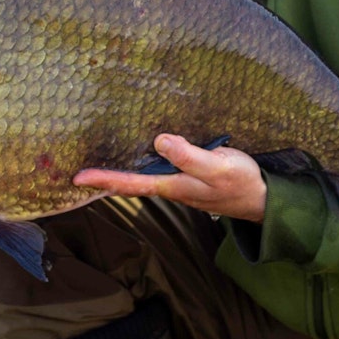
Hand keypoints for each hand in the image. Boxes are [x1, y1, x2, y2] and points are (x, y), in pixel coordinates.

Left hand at [73, 133, 266, 222]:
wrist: (262, 197)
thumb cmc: (240, 182)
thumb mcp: (217, 166)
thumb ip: (189, 156)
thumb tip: (159, 141)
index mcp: (173, 186)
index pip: (131, 184)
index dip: (105, 179)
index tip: (78, 177)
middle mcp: (170, 186)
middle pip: (130, 182)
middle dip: (104, 177)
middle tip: (76, 168)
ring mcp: (178, 181)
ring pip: (142, 175)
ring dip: (120, 169)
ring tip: (97, 157)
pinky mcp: (187, 173)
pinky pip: (157, 168)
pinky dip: (141, 161)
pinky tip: (136, 150)